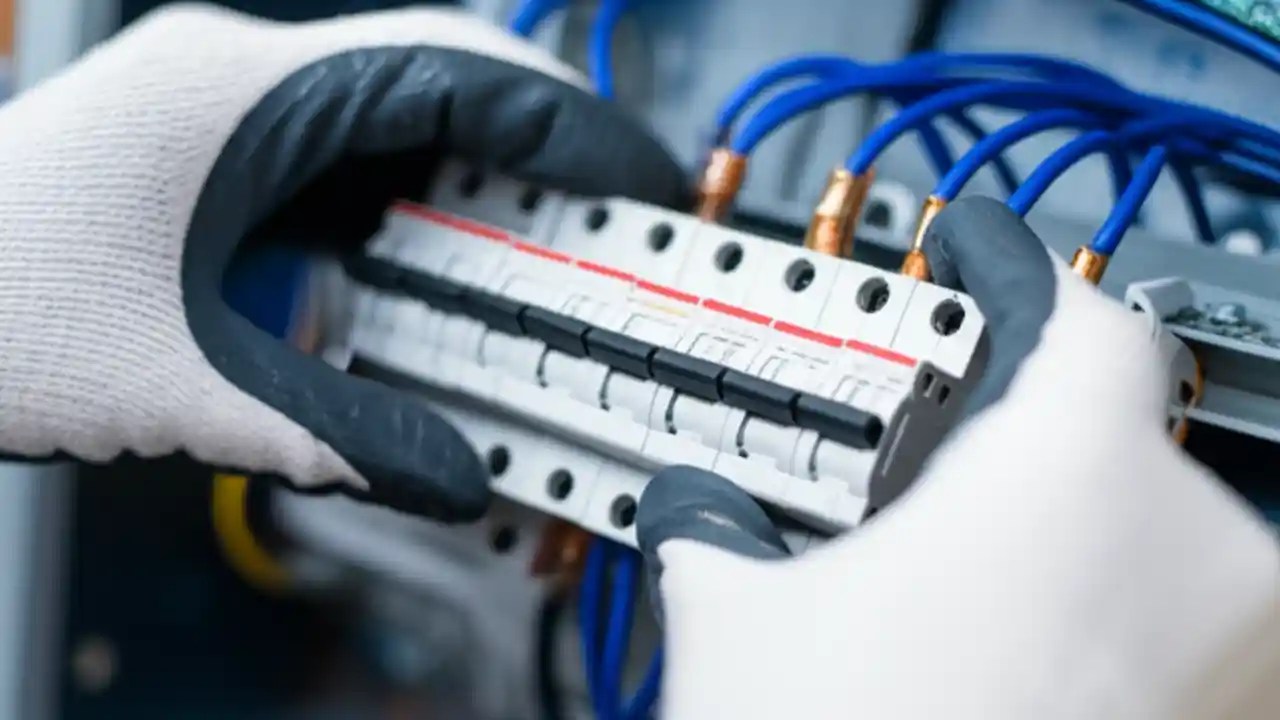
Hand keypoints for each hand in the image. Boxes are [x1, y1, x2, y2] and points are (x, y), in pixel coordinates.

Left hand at [0, 5, 683, 519]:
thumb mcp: (180, 390)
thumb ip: (337, 437)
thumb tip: (451, 479)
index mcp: (242, 95)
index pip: (457, 76)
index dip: (570, 130)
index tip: (641, 183)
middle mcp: (240, 74)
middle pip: (443, 74)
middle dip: (542, 144)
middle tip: (613, 220)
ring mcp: (226, 103)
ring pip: (402, 111)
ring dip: (482, 171)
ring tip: (552, 244)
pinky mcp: (216, 147)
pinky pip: (354, 150)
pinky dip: (419, 198)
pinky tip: (450, 257)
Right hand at [636, 198, 1279, 718]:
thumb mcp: (742, 626)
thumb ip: (718, 533)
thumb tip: (693, 511)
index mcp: (1067, 478)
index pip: (1074, 311)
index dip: (1016, 272)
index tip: (981, 258)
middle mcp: (1195, 553)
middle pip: (1109, 430)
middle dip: (1013, 449)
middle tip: (927, 485)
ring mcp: (1242, 656)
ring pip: (1154, 538)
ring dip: (1062, 545)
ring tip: (959, 603)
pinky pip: (1189, 634)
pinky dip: (1109, 628)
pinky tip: (1012, 672)